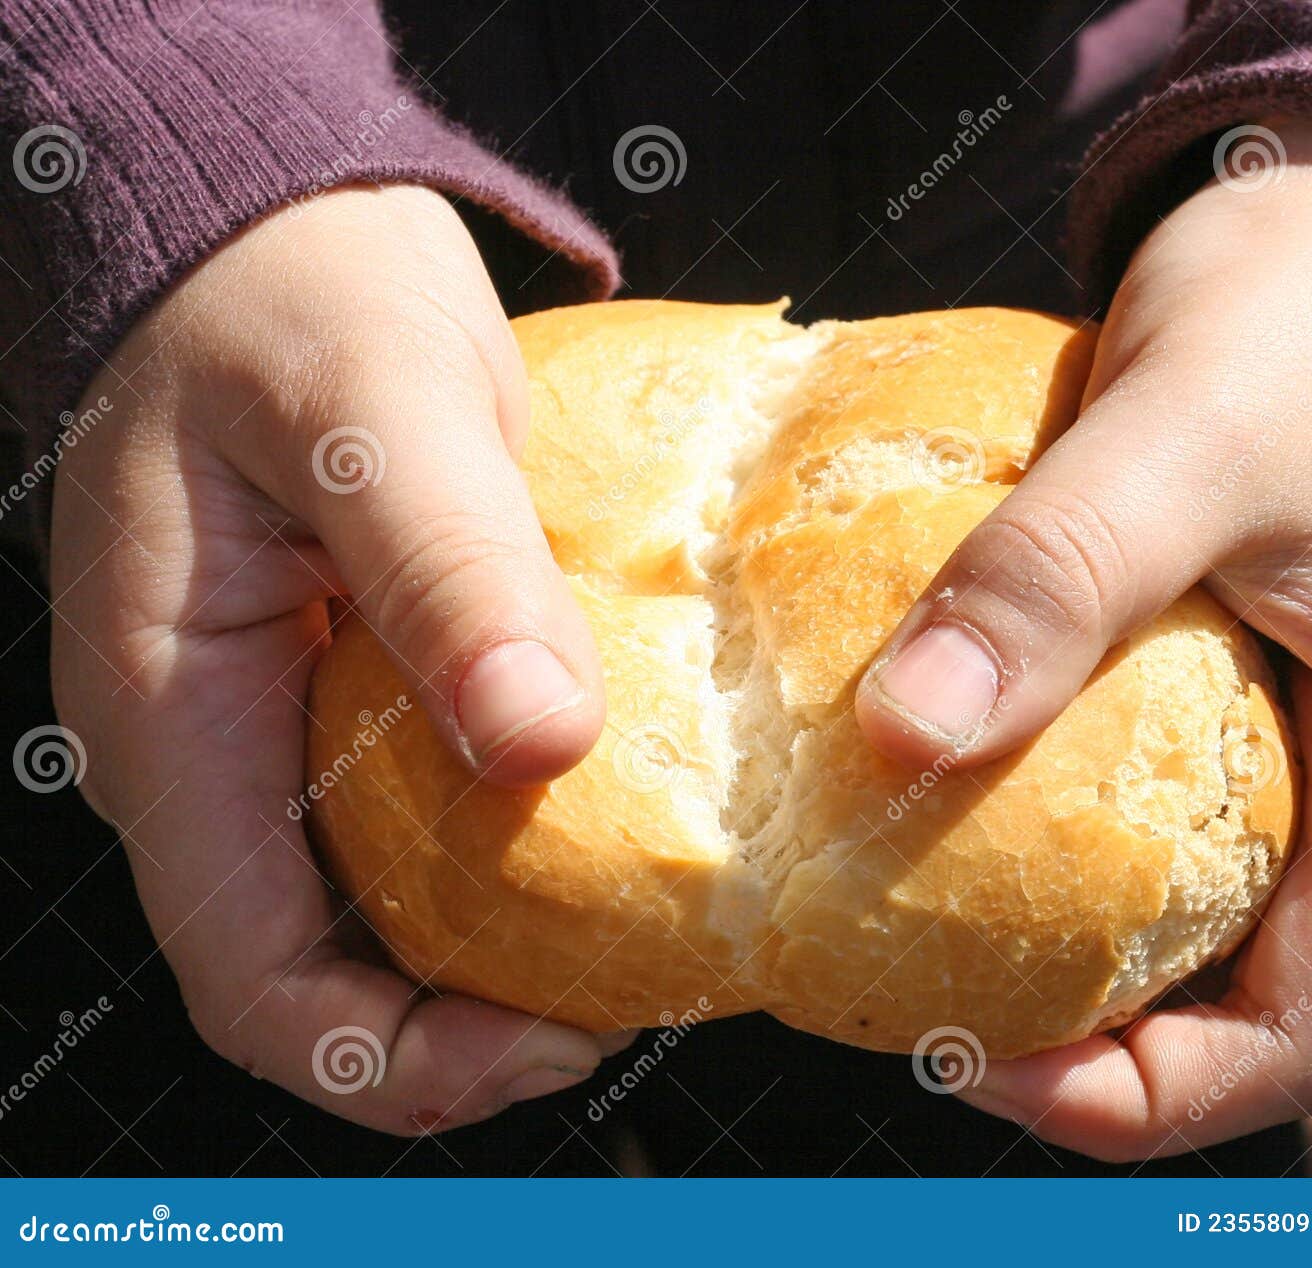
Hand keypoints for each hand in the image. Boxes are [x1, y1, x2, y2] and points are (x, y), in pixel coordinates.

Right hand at [50, 185, 621, 1132]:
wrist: (279, 242)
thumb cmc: (296, 295)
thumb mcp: (379, 405)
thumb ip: (448, 568)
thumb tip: (541, 741)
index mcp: (173, 716)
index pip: (255, 982)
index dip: (398, 1058)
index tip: (557, 1042)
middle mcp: (210, 756)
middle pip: (319, 978)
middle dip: (462, 1031)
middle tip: (623, 1003)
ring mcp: (272, 732)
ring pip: (365, 918)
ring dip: (487, 961)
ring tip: (628, 943)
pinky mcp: (338, 695)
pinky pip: (406, 829)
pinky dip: (497, 868)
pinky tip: (600, 840)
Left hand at [855, 118, 1311, 1156]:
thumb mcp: (1187, 430)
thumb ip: (1058, 576)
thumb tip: (906, 732)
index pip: (1310, 1027)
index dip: (1148, 1093)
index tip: (980, 1066)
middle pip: (1263, 1006)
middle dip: (1110, 1054)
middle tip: (939, 1022)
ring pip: (1227, 926)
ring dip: (1096, 967)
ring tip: (944, 947)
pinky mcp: (1275, 694)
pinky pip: (1190, 825)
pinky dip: (1092, 859)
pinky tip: (977, 816)